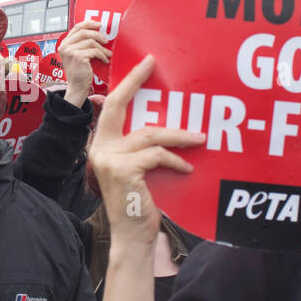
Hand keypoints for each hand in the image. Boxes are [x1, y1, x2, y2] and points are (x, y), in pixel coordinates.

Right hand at [58, 18, 111, 105]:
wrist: (77, 87)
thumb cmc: (80, 71)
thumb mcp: (78, 54)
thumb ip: (82, 44)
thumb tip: (98, 32)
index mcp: (64, 44)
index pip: (77, 27)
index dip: (89, 23)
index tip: (99, 25)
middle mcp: (65, 46)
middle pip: (84, 32)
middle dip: (98, 35)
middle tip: (106, 40)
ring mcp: (70, 51)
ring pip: (91, 41)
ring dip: (102, 48)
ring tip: (108, 54)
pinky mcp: (78, 57)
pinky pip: (94, 51)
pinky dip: (102, 55)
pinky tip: (105, 60)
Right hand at [87, 55, 203, 246]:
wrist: (132, 237)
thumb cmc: (139, 204)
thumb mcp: (138, 170)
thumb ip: (143, 148)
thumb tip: (168, 126)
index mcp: (103, 145)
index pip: (112, 106)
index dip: (128, 83)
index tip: (146, 63)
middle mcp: (100, 149)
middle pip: (118, 106)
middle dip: (135, 82)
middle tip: (155, 65)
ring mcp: (109, 159)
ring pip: (149, 134)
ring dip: (178, 135)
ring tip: (200, 139)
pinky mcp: (123, 169)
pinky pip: (157, 155)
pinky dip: (175, 160)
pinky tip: (187, 169)